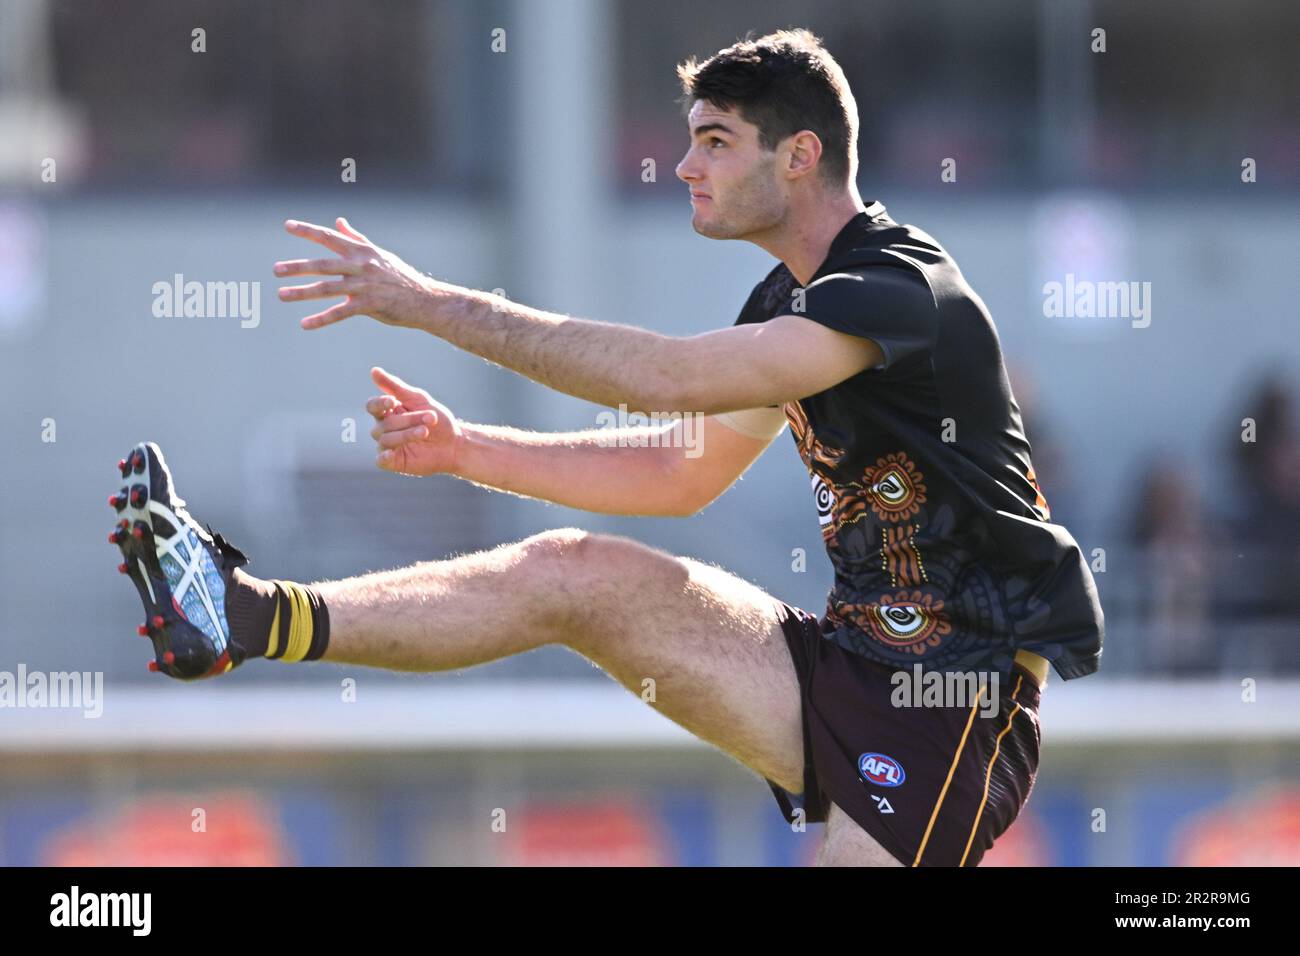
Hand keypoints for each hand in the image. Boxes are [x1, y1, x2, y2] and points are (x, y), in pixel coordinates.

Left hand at [275, 217, 448, 330]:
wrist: (426, 300)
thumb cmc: (401, 278)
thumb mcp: (379, 254)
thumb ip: (356, 238)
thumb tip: (338, 221)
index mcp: (362, 251)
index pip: (330, 238)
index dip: (308, 231)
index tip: (287, 226)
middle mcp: (361, 265)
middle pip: (323, 264)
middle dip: (297, 267)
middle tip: (276, 270)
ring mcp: (365, 285)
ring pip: (327, 287)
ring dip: (302, 292)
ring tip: (281, 295)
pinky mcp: (369, 305)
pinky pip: (340, 312)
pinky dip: (321, 319)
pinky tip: (305, 324)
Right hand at [366, 367, 462, 476]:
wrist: (454, 443)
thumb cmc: (437, 419)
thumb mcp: (418, 399)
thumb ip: (395, 386)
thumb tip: (373, 370)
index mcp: (388, 412)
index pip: (372, 406)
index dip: (379, 404)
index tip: (393, 402)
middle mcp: (384, 428)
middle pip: (384, 423)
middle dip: (408, 420)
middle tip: (430, 418)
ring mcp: (388, 446)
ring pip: (386, 440)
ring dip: (407, 434)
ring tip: (425, 431)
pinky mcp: (394, 462)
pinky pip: (381, 460)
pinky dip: (384, 456)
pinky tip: (391, 453)